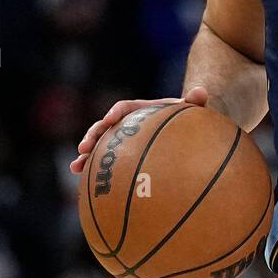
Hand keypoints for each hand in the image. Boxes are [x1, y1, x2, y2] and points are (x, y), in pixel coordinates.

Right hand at [68, 86, 208, 174]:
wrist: (181, 131)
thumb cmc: (185, 119)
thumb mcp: (190, 110)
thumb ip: (195, 101)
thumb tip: (202, 91)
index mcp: (141, 110)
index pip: (125, 107)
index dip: (115, 112)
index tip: (109, 120)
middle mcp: (127, 124)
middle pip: (105, 127)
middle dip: (92, 135)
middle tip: (83, 147)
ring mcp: (122, 141)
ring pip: (99, 146)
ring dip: (86, 155)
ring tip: (75, 167)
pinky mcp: (121, 157)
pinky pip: (105, 163)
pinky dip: (94, 172)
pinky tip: (84, 186)